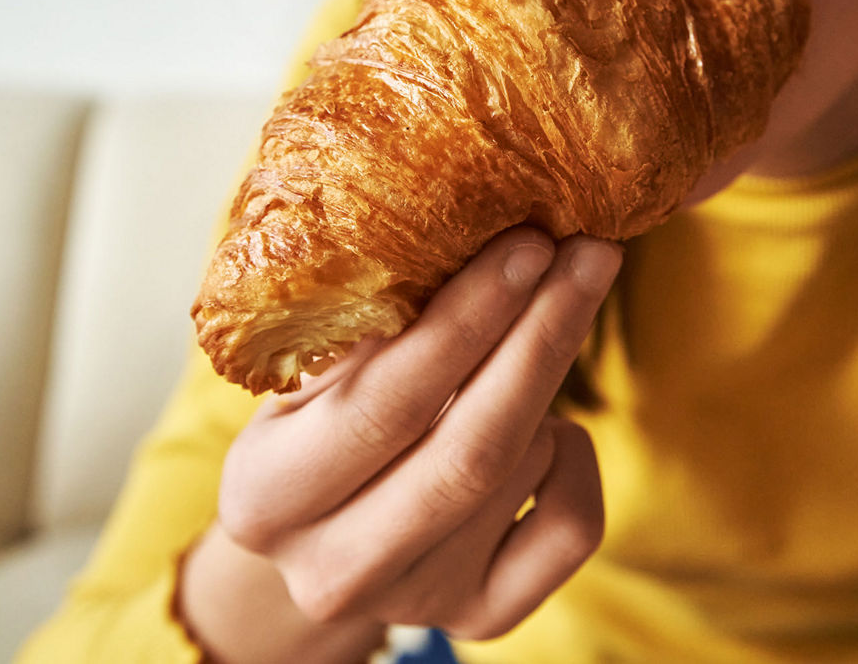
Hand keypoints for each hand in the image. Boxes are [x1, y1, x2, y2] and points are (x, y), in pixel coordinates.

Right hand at [196, 228, 618, 653]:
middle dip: (541, 337)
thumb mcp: (310, 377)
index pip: (386, 403)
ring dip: (549, 379)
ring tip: (545, 318)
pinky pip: (570, 529)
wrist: (322, 531)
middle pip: (472, 450)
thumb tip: (460, 240)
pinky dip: (578, 458)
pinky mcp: (482, 617)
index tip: (527, 245)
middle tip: (589, 254)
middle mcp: (334, 571)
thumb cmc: (321, 424)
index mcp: (268, 497)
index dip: (467, 320)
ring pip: (524, 474)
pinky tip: (549, 426)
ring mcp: (416, 604)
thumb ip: (364, 332)